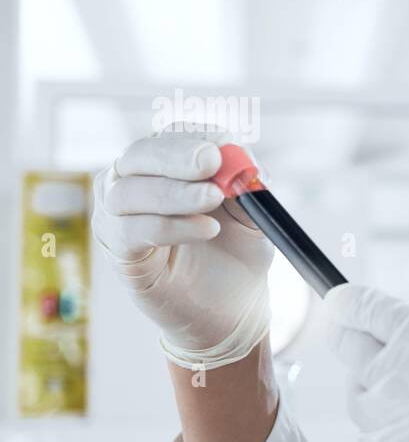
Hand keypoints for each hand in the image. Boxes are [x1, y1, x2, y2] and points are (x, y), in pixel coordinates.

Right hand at [92, 126, 273, 367]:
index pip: (170, 136)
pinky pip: (130, 231)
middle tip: (211, 162)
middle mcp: (136, 182)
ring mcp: (120, 216)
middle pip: (140, 155)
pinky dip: (168, 226)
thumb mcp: (254, 215)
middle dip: (176, 156)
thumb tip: (245, 160)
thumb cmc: (238, 251)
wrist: (231, 305)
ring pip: (129, 191)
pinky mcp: (120, 251)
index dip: (194, 137)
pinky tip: (205, 229)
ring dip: (174, 193)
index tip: (223, 143)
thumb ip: (248, 187)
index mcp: (169, 165)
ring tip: (214, 200)